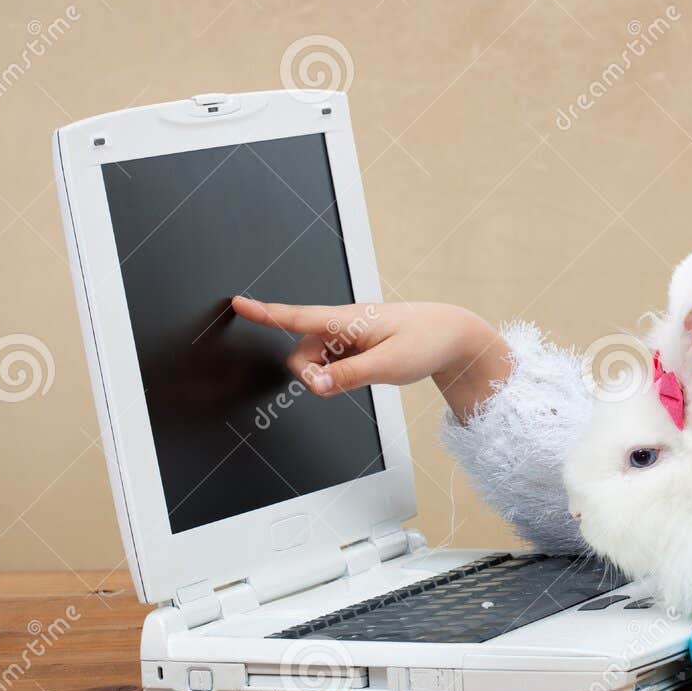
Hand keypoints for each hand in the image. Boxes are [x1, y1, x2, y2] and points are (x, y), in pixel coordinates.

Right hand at [229, 296, 512, 420]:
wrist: (453, 336)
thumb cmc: (427, 341)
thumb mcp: (388, 364)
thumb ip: (348, 376)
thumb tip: (314, 387)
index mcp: (349, 319)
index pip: (298, 316)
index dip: (266, 312)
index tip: (237, 303)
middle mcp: (344, 324)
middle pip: (303, 353)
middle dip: (310, 374)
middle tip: (336, 386)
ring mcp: (350, 336)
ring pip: (317, 361)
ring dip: (327, 376)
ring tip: (365, 374)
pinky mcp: (357, 347)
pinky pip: (333, 364)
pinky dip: (338, 374)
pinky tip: (365, 371)